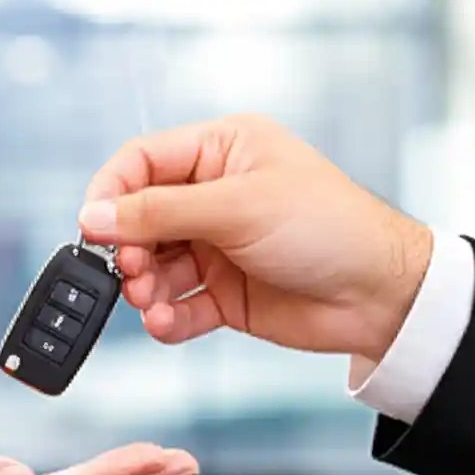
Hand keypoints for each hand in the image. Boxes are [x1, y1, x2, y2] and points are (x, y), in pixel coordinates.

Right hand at [77, 114, 432, 362]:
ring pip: (154, 266)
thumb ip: (160, 212)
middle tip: (133, 271)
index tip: (93, 227)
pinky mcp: (225, 293)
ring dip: (144, 287)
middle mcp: (214, 196)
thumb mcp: (237, 208)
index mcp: (221, 151)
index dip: (111, 193)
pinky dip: (166, 318)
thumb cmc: (330, 228)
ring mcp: (218, 247)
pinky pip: (177, 305)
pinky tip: (168, 323)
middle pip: (141, 218)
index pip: (142, 161)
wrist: (381, 296)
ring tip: (151, 301)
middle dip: (129, 249)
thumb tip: (96, 216)